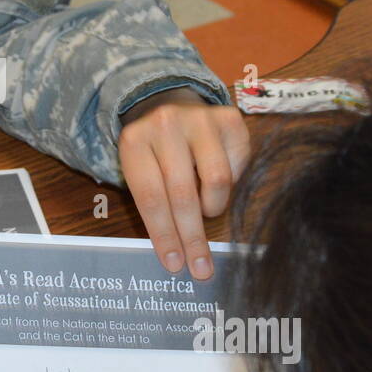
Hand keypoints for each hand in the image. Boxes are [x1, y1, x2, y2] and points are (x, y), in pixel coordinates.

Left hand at [117, 87, 249, 280]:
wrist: (167, 103)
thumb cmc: (153, 152)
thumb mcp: (140, 171)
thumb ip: (154, 205)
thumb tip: (177, 256)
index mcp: (134, 142)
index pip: (151, 198)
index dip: (164, 235)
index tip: (175, 264)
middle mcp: (165, 125)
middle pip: (183, 194)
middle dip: (192, 237)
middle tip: (201, 267)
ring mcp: (200, 118)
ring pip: (218, 181)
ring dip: (212, 206)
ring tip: (205, 207)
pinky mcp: (229, 118)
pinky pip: (237, 167)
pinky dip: (230, 183)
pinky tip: (214, 178)